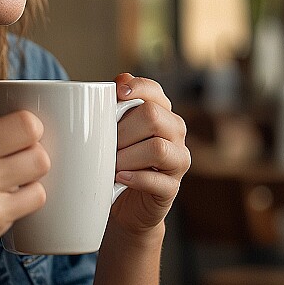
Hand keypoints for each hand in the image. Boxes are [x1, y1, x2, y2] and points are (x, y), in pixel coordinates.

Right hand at [0, 96, 50, 270]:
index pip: (25, 123)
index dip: (31, 126)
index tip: (23, 133)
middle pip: (38, 147)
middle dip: (36, 149)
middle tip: (22, 157)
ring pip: (40, 172)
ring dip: (35, 173)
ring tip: (19, 177)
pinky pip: (35, 199)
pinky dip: (29, 197)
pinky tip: (15, 197)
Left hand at [110, 74, 189, 238]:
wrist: (122, 202)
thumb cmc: (116, 159)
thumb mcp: (112, 131)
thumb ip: (113, 107)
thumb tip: (116, 82)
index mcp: (160, 112)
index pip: (155, 90)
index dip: (138, 87)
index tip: (118, 93)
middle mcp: (174, 132)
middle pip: (154, 116)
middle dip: (124, 130)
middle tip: (105, 144)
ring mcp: (177, 160)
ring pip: (158, 148)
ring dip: (127, 156)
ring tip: (111, 164)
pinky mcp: (172, 187)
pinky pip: (158, 180)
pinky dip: (135, 178)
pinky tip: (120, 177)